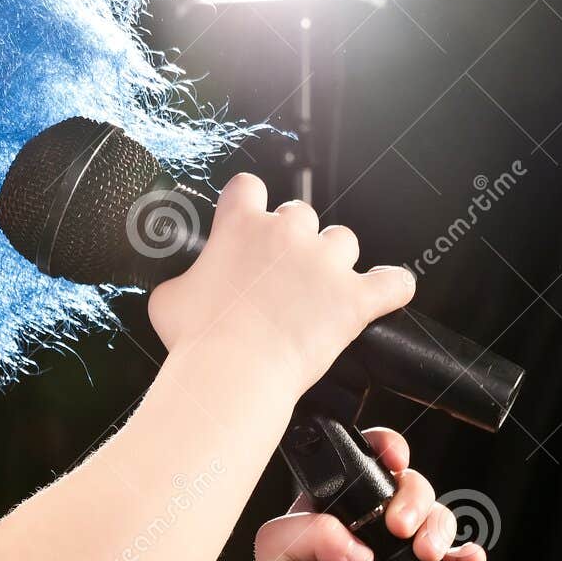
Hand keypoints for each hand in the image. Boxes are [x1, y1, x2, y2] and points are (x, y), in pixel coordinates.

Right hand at [146, 175, 416, 396]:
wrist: (231, 373)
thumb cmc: (197, 340)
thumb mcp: (168, 299)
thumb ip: (181, 279)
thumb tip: (181, 286)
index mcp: (240, 225)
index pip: (248, 187)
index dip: (248, 204)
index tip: (247, 221)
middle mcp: (286, 233)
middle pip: (300, 214)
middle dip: (293, 240)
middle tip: (278, 275)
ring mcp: (325, 263)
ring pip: (343, 241)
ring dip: (334, 261)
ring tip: (319, 291)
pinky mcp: (355, 298)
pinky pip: (393, 282)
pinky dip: (391, 287)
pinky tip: (384, 292)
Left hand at [250, 426, 486, 560]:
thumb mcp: (278, 548)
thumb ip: (310, 532)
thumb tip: (356, 546)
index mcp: (340, 497)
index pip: (371, 457)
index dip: (388, 449)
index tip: (392, 460)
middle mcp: (375, 516)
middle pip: (412, 483)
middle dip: (414, 498)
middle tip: (397, 527)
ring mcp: (402, 546)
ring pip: (438, 516)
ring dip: (439, 528)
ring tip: (422, 552)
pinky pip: (458, 559)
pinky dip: (468, 556)